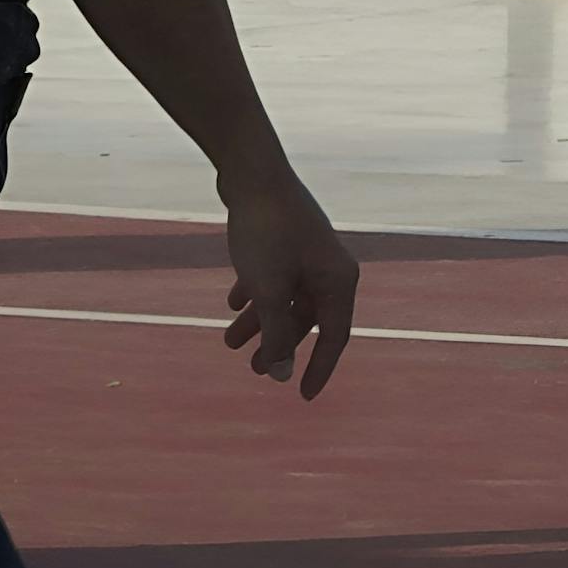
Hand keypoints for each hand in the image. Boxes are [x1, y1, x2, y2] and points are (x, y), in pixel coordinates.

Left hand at [214, 169, 359, 397]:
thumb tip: (280, 377)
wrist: (250, 170)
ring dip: (260, 321)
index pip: (334, 338)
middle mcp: (329, 267)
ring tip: (229, 342)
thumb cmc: (265, 231)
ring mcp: (307, 251)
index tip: (304, 397)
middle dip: (277, 345)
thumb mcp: (268, 290)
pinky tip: (233, 303)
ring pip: (285, 298)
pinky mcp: (286, 238)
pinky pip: (273, 276)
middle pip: (306, 320)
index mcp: (339, 281)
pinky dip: (255, 293)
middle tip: (251, 369)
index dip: (319, 369)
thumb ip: (275, 336)